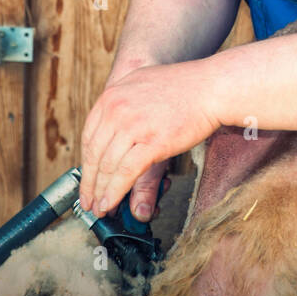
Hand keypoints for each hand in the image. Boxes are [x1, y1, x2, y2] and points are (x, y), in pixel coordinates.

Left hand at [78, 62, 221, 217]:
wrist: (210, 87)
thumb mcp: (142, 87)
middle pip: (94, 153)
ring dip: (100, 192)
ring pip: (108, 166)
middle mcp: (116, 110)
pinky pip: (126, 173)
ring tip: (100, 208)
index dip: (86, 162)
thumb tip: (115, 129)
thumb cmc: (183, 87)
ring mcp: (133, 126)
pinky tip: (111, 203)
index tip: (87, 178)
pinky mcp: (152, 143)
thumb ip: (124, 107)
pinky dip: (115, 192)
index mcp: (111, 96)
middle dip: (89, 182)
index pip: (89, 136)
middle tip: (87, 201)